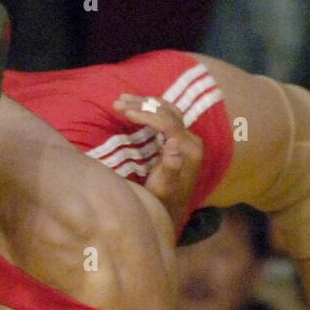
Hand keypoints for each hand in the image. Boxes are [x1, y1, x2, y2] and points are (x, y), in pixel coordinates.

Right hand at [113, 93, 204, 225]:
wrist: (170, 210)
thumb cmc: (162, 200)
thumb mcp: (164, 188)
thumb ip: (171, 168)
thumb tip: (172, 145)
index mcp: (188, 149)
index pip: (167, 123)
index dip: (146, 114)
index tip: (124, 111)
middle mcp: (191, 141)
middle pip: (168, 113)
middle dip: (142, 105)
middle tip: (118, 101)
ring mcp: (187, 139)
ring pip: (168, 111)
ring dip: (146, 103)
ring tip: (123, 99)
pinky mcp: (180, 140)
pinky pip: (168, 116)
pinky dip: (152, 109)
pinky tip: (138, 106)